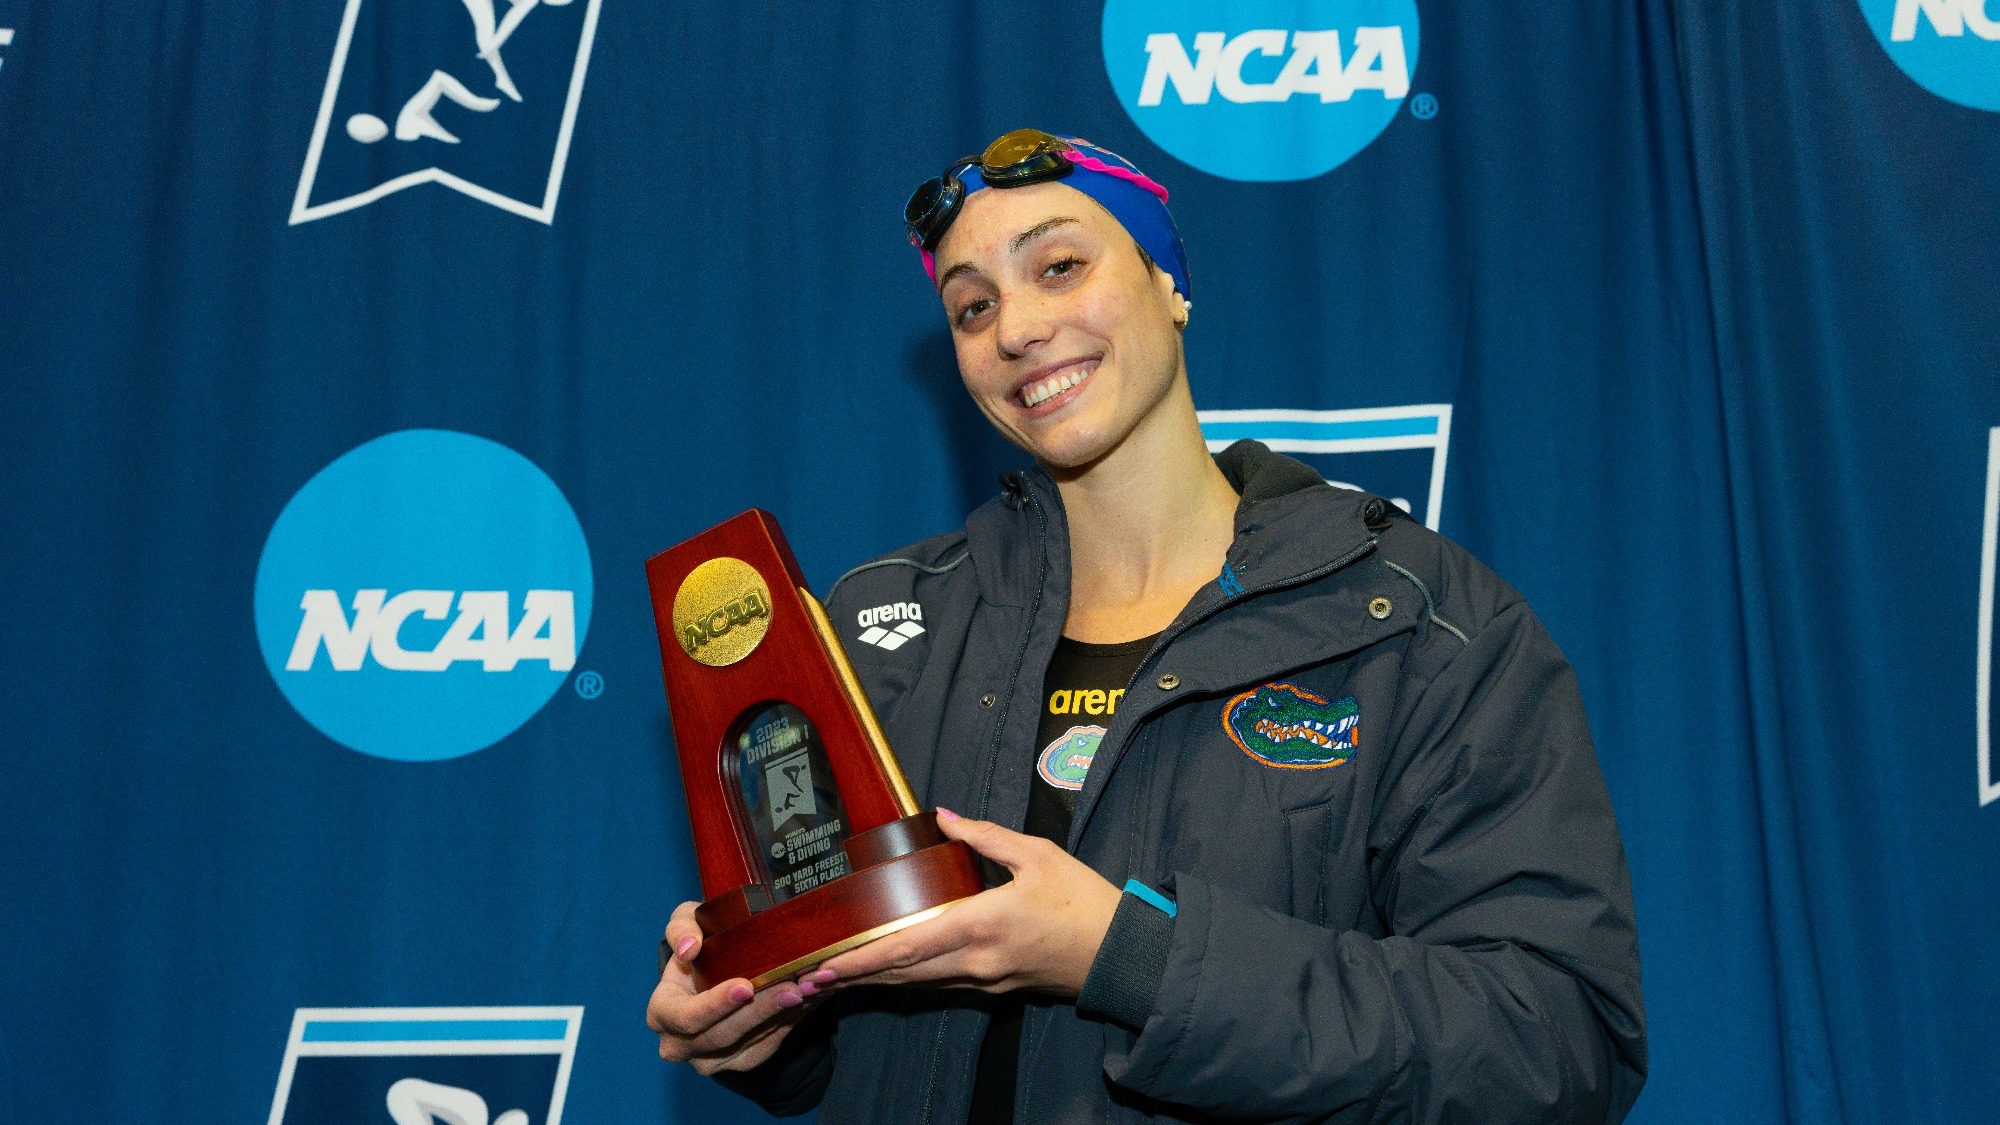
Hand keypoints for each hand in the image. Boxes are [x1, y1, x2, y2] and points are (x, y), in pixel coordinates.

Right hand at [646, 901, 834, 1074]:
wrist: (715, 973)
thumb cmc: (699, 946)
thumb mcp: (686, 924)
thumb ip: (682, 928)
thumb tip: (689, 949)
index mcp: (662, 1013)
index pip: (687, 1017)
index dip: (716, 1005)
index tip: (745, 986)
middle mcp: (680, 1044)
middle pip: (723, 1035)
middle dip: (759, 1012)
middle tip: (792, 988)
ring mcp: (711, 1060)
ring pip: (750, 1044)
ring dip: (781, 1017)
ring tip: (806, 991)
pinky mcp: (741, 1062)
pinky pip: (768, 1047)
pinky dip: (790, 1022)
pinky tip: (808, 1000)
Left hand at [816, 808, 1121, 997]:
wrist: (1118, 952)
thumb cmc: (1081, 899)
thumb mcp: (1036, 854)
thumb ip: (985, 836)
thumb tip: (944, 817)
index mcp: (979, 925)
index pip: (906, 946)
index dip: (861, 959)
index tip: (826, 963)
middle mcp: (974, 961)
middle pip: (902, 973)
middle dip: (857, 975)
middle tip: (815, 974)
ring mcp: (984, 981)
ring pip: (919, 984)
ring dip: (880, 980)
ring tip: (842, 974)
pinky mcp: (994, 989)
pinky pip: (941, 985)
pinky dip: (911, 979)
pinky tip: (894, 970)